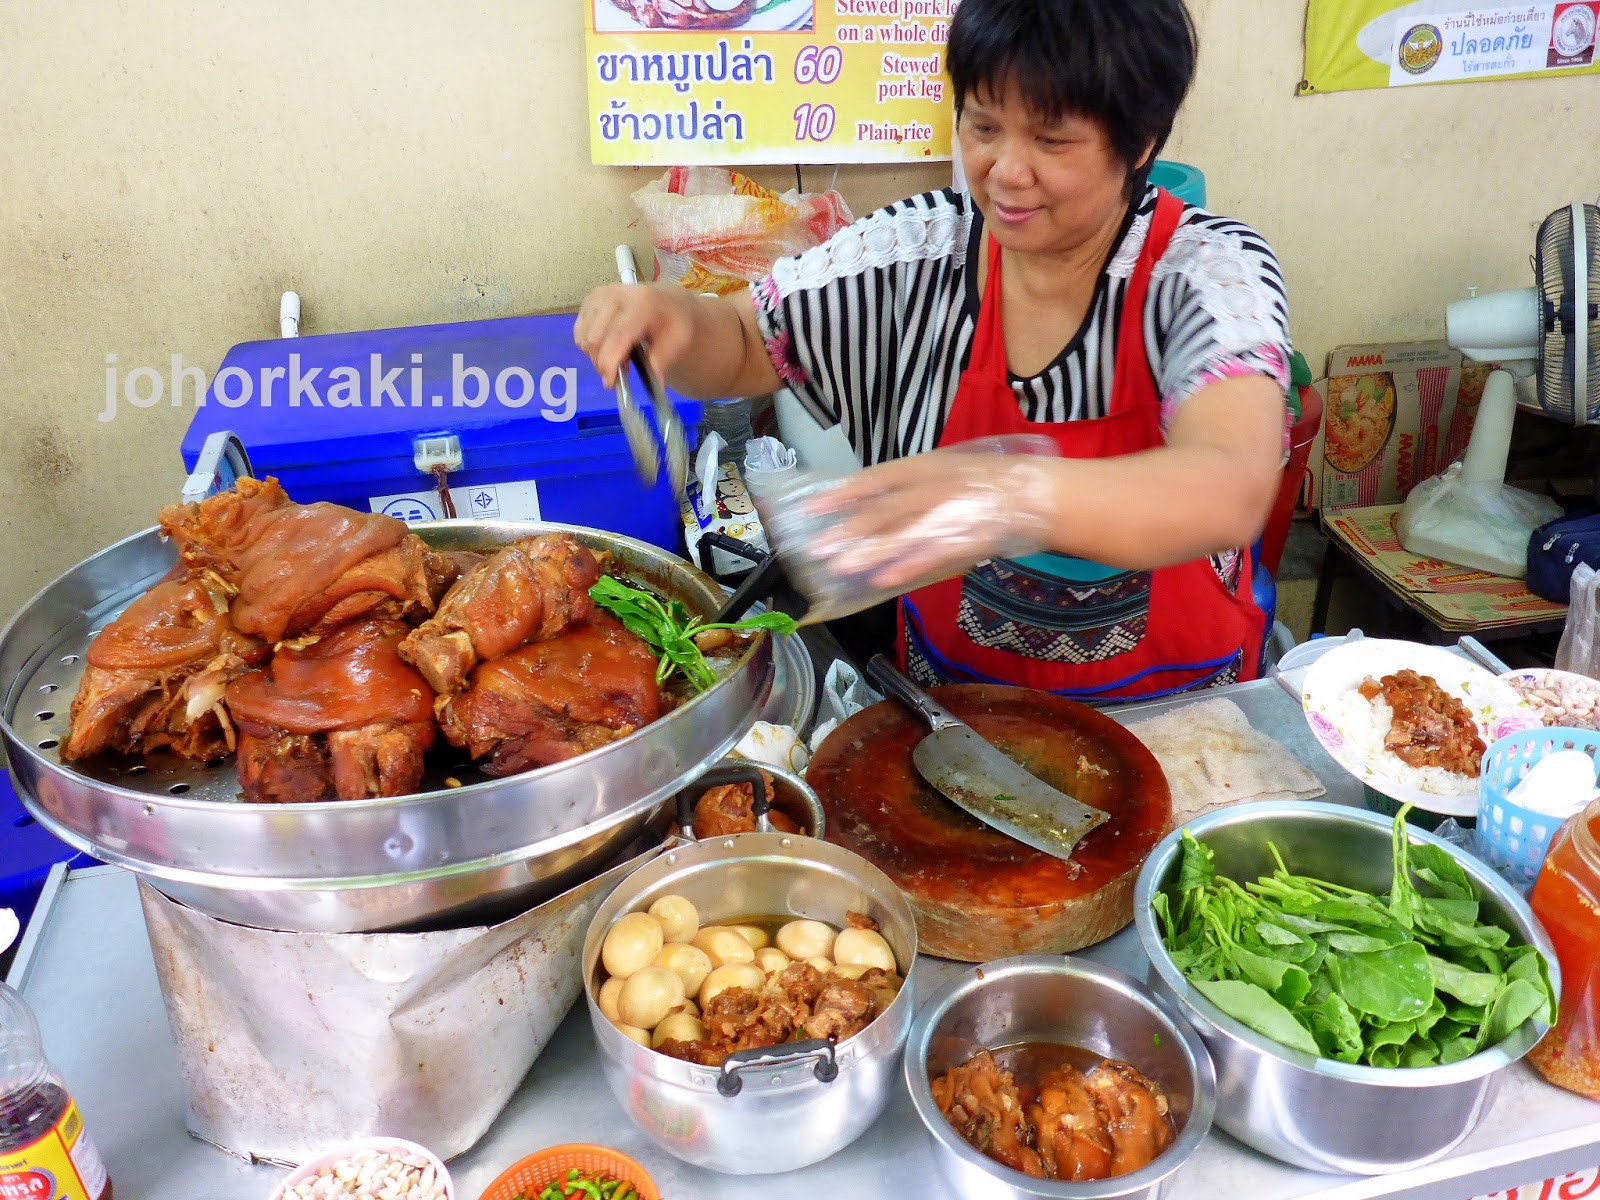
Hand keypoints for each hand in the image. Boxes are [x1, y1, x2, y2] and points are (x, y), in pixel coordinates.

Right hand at [574, 282, 699, 387]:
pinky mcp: (588, 300)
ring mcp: (598, 296)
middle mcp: (615, 294)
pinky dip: (589, 346)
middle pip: (595, 339)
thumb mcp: (678, 340)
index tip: (610, 383)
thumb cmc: (673, 321)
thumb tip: (653, 383)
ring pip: (584, 338)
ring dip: (596, 355)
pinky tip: (608, 344)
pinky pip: (579, 333)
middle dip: (603, 363)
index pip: (617, 335)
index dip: (610, 362)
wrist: (665, 300)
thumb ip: (662, 360)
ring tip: (619, 355)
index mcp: (641, 302)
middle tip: (621, 371)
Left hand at [803, 450, 1058, 589]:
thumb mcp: (947, 471)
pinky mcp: (969, 538)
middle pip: (885, 508)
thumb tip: (867, 508)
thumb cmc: (988, 485)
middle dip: (849, 529)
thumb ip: (912, 490)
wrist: (1037, 494)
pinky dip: (908, 566)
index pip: (878, 478)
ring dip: (869, 551)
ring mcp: (953, 512)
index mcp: (929, 465)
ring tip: (840, 566)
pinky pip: (933, 555)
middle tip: (817, 547)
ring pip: (904, 533)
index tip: (813, 508)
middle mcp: (936, 486)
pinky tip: (883, 579)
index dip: (844, 493)